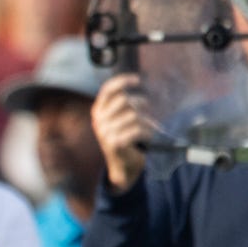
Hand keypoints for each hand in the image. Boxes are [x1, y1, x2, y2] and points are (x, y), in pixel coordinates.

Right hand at [92, 75, 158, 191]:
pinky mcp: (115, 143)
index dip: (122, 81)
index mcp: (97, 112)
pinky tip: (148, 137)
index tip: (137, 80)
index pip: (108, 90)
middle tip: (147, 111)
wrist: (122, 167)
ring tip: (150, 128)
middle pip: (125, 101)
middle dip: (140, 104)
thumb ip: (122, 104)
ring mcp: (105, 132)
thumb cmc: (124, 138)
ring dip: (147, 121)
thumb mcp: (118, 119)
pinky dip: (148, 133)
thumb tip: (135, 82)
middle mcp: (98, 121)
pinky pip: (138, 130)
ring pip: (134, 115)